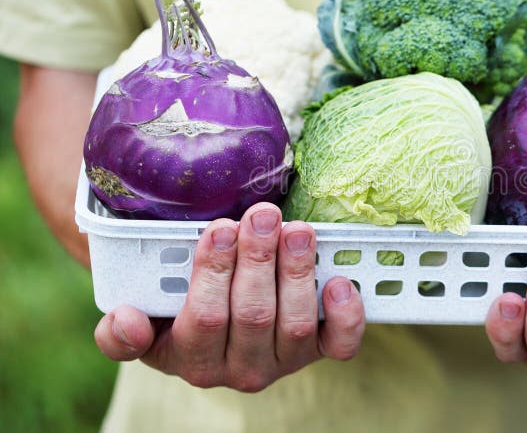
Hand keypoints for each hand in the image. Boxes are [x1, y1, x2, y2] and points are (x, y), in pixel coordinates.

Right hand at [94, 203, 365, 391]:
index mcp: (193, 360)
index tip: (220, 227)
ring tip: (297, 230)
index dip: (214, 273)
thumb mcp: (142, 326)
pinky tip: (338, 280)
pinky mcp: (321, 351)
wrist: (217, 331)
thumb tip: (125, 321)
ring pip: (296, 322)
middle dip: (259, 259)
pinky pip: (341, 343)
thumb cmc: (178, 316)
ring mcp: (285, 361)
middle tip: (263, 214)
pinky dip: (346, 315)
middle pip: (254, 315)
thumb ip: (122, 333)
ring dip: (297, 271)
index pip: (203, 319)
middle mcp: (242, 370)